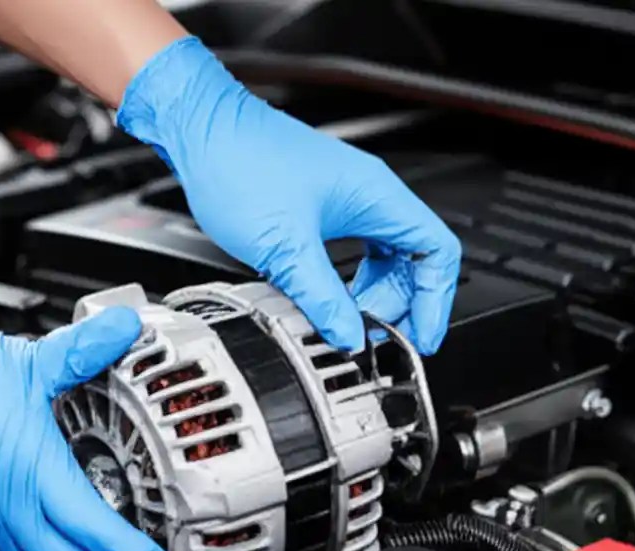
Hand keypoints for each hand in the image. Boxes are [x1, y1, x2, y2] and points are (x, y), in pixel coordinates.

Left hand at [117, 37, 461, 354]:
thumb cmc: (238, 162)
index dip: (435, 301)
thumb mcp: (284, 248)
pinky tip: (327, 298)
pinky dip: (347, 280)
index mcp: (377, 197)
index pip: (437, 253)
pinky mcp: (319, 205)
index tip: (421, 337)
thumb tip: (348, 335)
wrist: (198, 129)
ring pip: (381, 257)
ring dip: (372, 294)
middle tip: (374, 337)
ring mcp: (346, 199)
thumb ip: (322, 298)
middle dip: (398, 304)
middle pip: (412, 260)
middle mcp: (369, 195)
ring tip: (351, 324)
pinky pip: (352, 250)